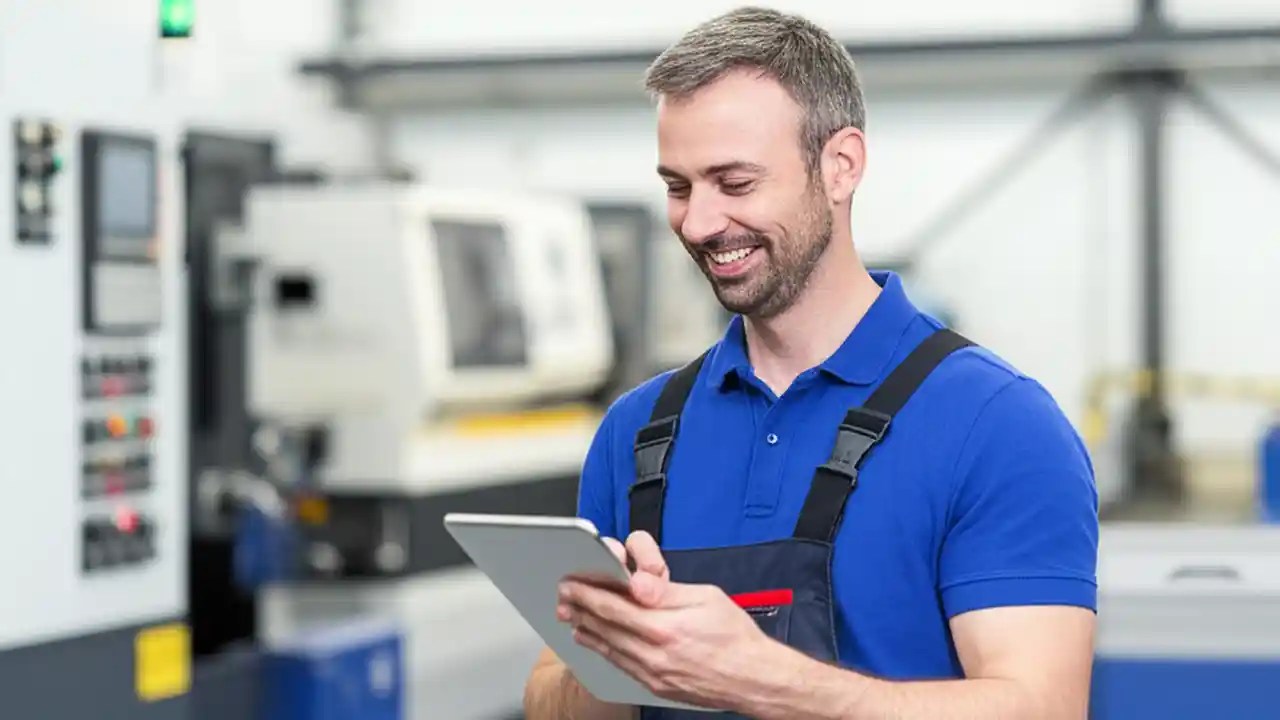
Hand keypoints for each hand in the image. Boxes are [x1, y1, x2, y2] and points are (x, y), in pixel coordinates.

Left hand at [556, 531, 775, 711]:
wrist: (753, 678)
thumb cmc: (735, 637)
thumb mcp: (705, 598)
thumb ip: (665, 590)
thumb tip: (636, 583)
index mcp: (665, 627)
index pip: (613, 606)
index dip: (587, 594)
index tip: (572, 584)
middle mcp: (654, 653)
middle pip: (605, 628)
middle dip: (579, 610)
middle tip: (563, 598)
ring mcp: (653, 673)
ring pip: (608, 649)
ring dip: (586, 630)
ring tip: (570, 618)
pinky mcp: (656, 686)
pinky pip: (621, 666)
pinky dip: (603, 651)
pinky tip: (595, 642)